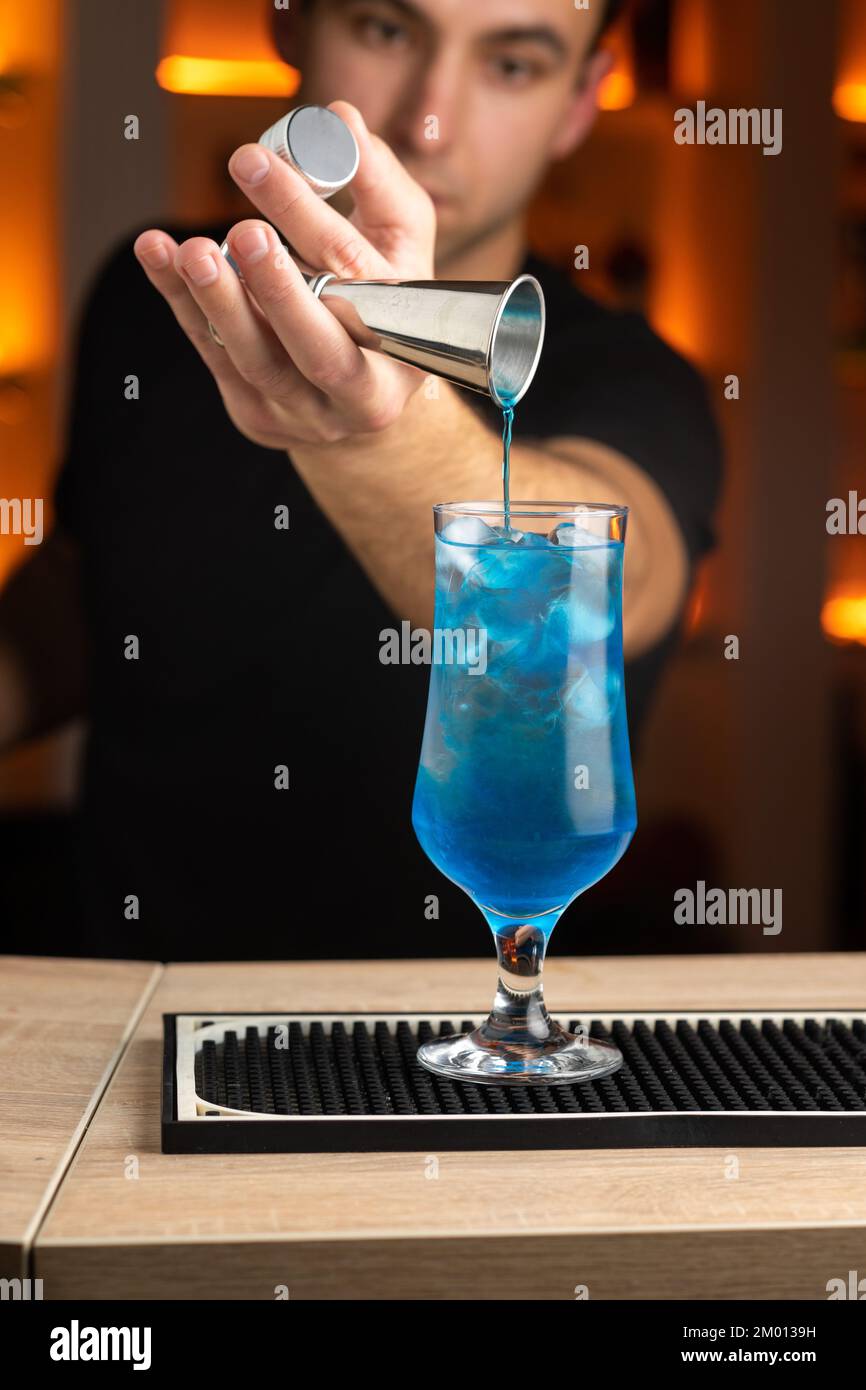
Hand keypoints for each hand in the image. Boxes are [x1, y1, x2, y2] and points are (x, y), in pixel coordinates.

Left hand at [133, 102, 435, 448]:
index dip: (309, 217)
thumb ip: (375, 181)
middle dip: (279, 291)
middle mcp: (361, 389)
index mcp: (403, 338)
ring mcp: (306, 411)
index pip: (356, 276)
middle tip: (245, 232)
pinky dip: (182, 306)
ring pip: (259, 363)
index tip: (262, 160)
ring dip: (220, 304)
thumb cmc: (384, 304)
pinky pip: (214, 357)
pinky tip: (157, 255)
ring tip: (190, 252)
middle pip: (319, 348)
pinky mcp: (257, 414)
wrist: (365, 404)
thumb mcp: (400, 245)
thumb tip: (338, 118)